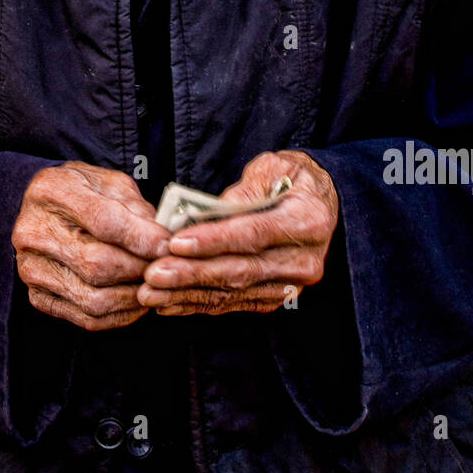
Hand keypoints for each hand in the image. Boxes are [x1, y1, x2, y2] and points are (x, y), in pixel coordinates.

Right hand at [12, 161, 170, 330]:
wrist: (45, 209)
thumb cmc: (84, 192)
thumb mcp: (110, 183)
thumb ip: (136, 208)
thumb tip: (162, 241)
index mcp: (52, 191)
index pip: (103, 221)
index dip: (141, 237)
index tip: (168, 245)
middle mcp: (34, 232)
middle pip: (98, 264)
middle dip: (140, 269)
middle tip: (166, 267)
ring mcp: (32, 268)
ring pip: (94, 298)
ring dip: (133, 297)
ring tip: (154, 285)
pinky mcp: (38, 296)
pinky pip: (86, 318)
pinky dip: (120, 315)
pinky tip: (136, 301)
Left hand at [138, 150, 337, 316]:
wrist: (322, 204)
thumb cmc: (291, 179)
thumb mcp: (273, 169)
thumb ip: (244, 191)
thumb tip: (206, 214)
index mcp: (308, 221)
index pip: (254, 234)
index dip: (214, 239)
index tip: (176, 242)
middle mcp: (304, 260)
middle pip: (240, 270)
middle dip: (192, 273)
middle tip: (153, 273)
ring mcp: (291, 284)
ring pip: (232, 292)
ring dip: (187, 294)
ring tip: (150, 292)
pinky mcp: (275, 298)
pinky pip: (232, 304)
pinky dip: (198, 304)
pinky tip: (168, 303)